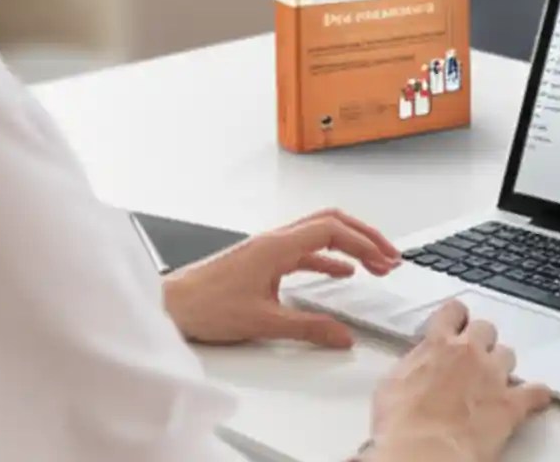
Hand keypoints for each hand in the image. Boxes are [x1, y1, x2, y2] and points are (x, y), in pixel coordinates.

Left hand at [162, 209, 399, 347]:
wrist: (169, 305)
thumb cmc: (204, 306)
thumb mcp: (263, 322)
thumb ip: (307, 328)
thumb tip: (342, 336)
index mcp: (276, 246)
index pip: (332, 231)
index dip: (364, 242)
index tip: (385, 260)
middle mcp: (274, 240)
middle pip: (331, 223)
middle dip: (365, 236)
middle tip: (390, 256)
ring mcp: (268, 249)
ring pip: (319, 234)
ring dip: (350, 245)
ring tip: (375, 264)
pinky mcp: (262, 261)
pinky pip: (305, 251)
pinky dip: (329, 258)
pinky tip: (341, 273)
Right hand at [365, 300, 551, 461]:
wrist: (423, 451)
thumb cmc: (401, 425)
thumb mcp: (391, 385)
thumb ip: (411, 366)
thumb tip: (415, 368)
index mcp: (437, 345)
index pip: (453, 312)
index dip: (457, 316)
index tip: (457, 321)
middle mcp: (469, 353)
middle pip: (486, 329)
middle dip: (481, 340)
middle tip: (474, 354)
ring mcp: (493, 377)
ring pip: (508, 355)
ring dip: (502, 365)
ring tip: (494, 380)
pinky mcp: (511, 404)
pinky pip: (535, 393)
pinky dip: (536, 396)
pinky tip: (536, 398)